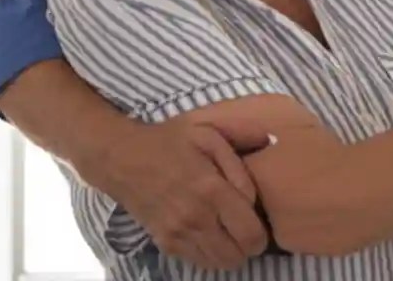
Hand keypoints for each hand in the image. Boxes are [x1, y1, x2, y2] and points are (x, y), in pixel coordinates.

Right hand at [87, 117, 271, 268]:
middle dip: (251, 244)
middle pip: (239, 255)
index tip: (261, 215)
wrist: (121, 158)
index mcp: (211, 190)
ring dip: (232, 251)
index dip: (264, 229)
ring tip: (230, 230)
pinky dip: (211, 253)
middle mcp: (196, 219)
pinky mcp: (165, 243)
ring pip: (220, 263)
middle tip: (248, 225)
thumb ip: (244, 137)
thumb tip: (271, 143)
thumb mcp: (209, 130)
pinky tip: (211, 233)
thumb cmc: (170, 141)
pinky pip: (199, 261)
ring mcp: (178, 235)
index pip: (251, 233)